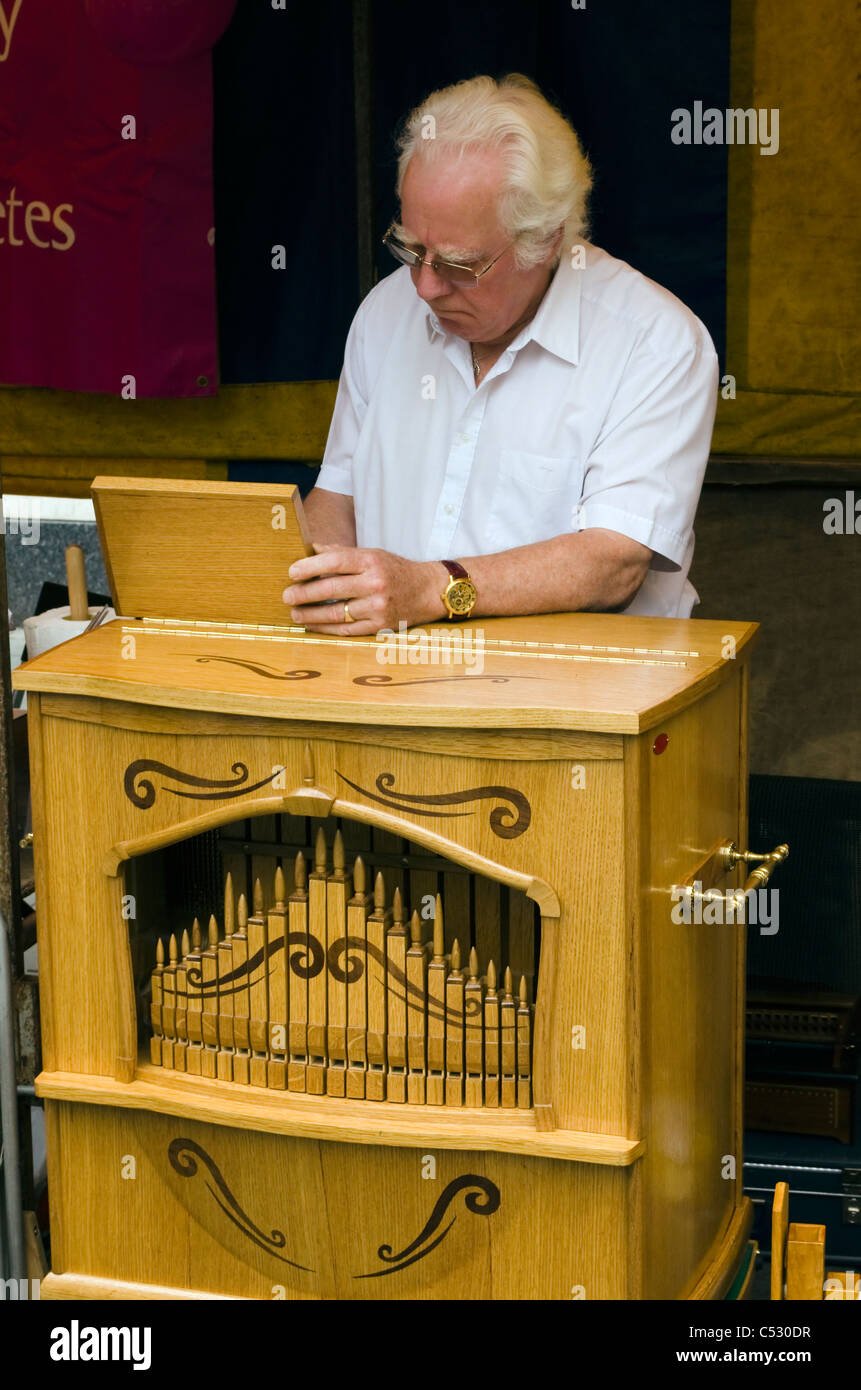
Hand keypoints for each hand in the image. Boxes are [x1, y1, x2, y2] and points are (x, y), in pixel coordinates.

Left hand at [282, 545, 444, 634]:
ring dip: (311, 614)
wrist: (427, 591)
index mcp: (371, 561)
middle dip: (304, 593)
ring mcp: (378, 607)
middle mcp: (375, 584)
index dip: (310, 567)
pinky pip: (347, 629)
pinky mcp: (380, 626)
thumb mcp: (372, 554)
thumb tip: (310, 550)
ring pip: (337, 613)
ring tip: (295, 613)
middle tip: (287, 595)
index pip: (335, 561)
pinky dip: (326, 628)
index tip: (292, 572)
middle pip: (331, 589)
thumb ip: (341, 552)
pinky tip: (313, 625)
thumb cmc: (395, 570)